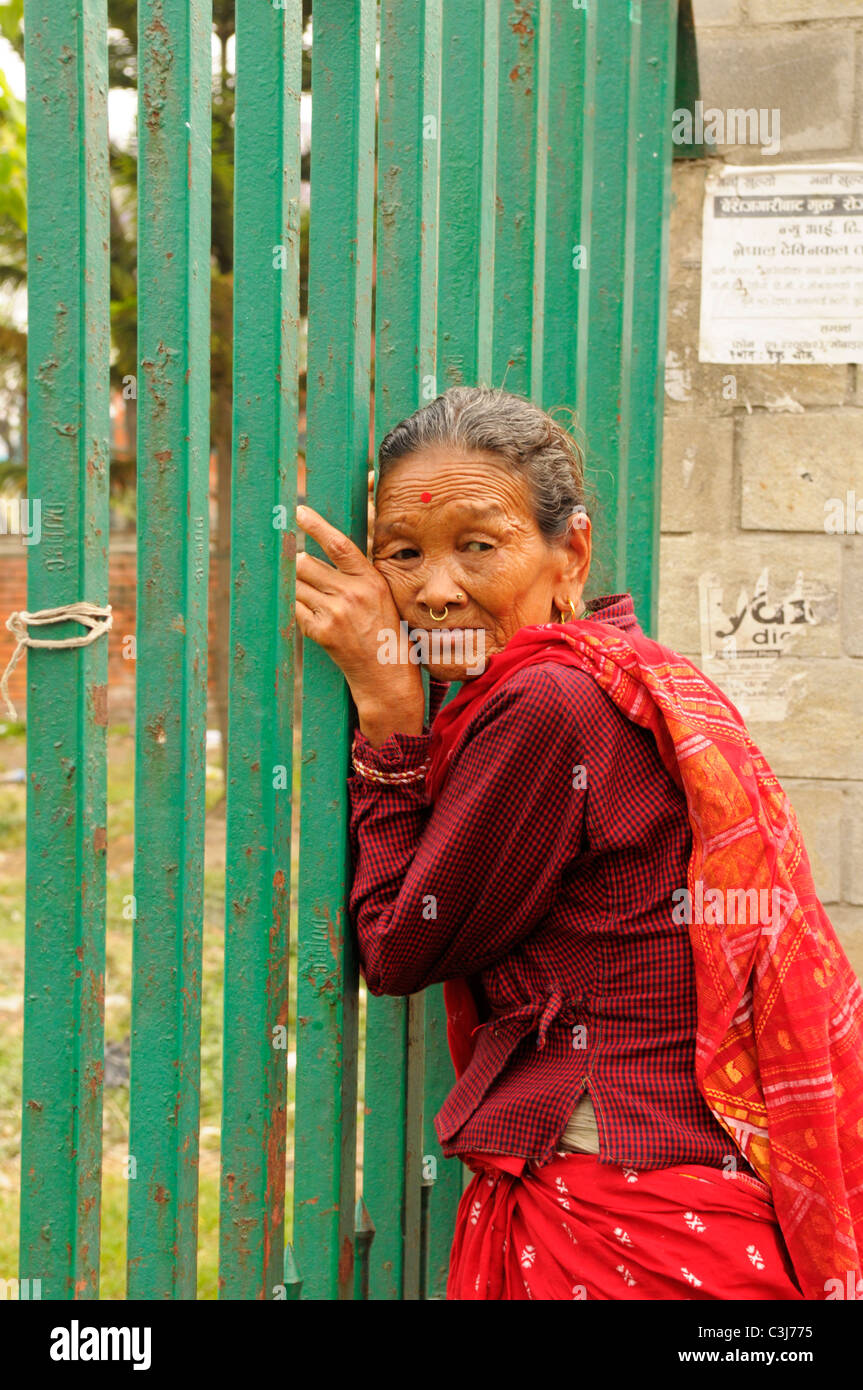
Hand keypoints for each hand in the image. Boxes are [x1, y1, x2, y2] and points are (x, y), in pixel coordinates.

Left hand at [295, 505, 424, 745]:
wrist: (386, 675)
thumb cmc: (385, 632)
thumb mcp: (382, 596)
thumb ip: (356, 574)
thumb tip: (320, 553)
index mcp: (370, 580)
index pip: (338, 544)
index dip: (316, 525)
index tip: (300, 511)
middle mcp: (352, 594)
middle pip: (306, 564)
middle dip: (300, 566)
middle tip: (308, 574)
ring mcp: (334, 614)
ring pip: (297, 585)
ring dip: (298, 588)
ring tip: (316, 600)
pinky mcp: (321, 632)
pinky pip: (296, 609)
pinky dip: (299, 609)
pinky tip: (315, 617)